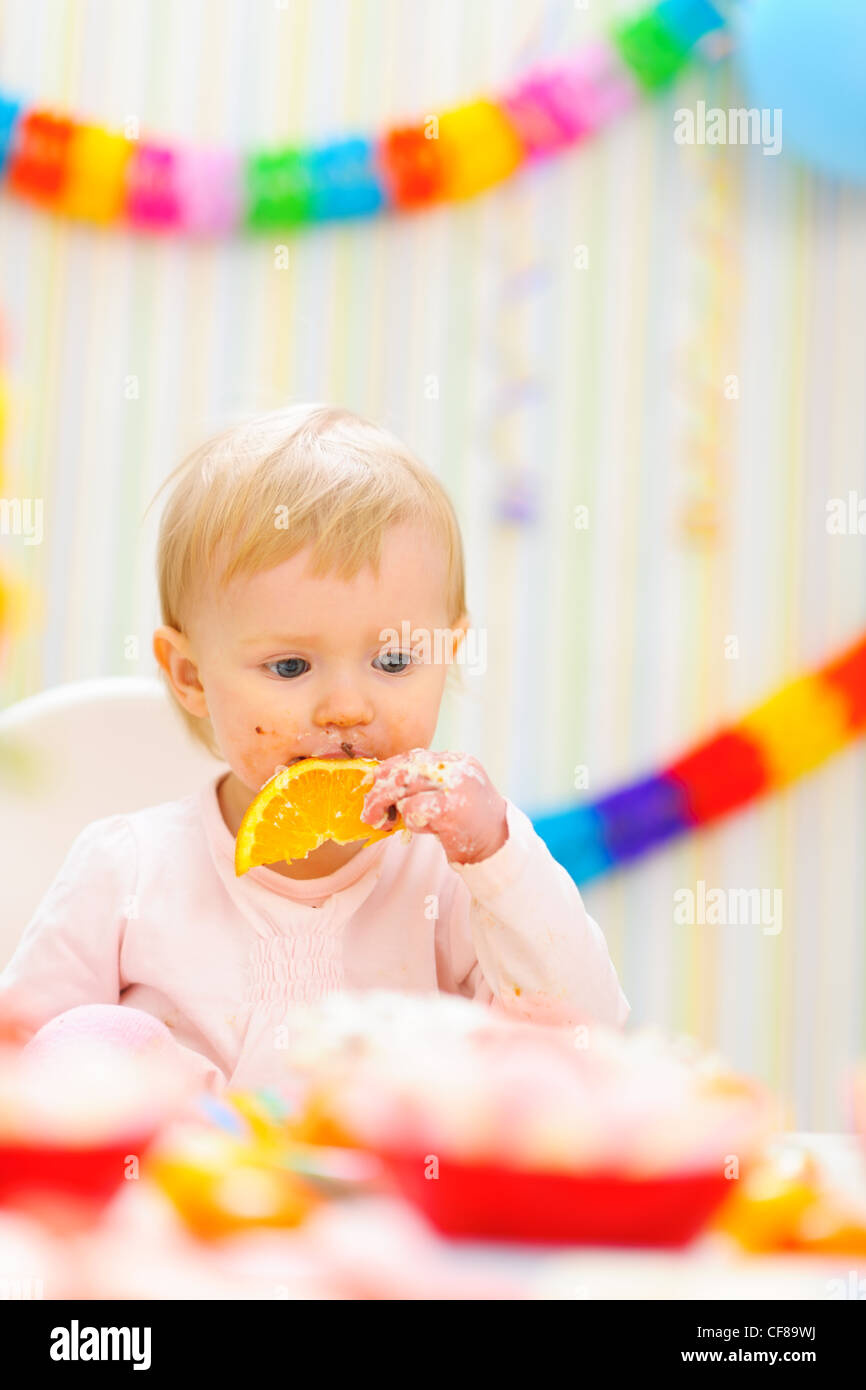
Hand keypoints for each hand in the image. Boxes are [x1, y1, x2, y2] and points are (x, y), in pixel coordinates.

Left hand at [360, 748, 508, 864]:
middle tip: (368, 812)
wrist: (498, 845)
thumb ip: (425, 783)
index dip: (388, 769)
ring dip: (387, 807)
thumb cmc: (469, 823)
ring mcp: (455, 786)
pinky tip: (421, 829)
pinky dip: (409, 822)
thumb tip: (381, 782)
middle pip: (404, 769)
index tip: (372, 783)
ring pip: (403, 786)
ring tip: (384, 822)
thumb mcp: (450, 793)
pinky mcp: (451, 808)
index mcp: (456, 760)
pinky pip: (413, 810)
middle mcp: (456, 767)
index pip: (413, 756)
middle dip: (379, 791)